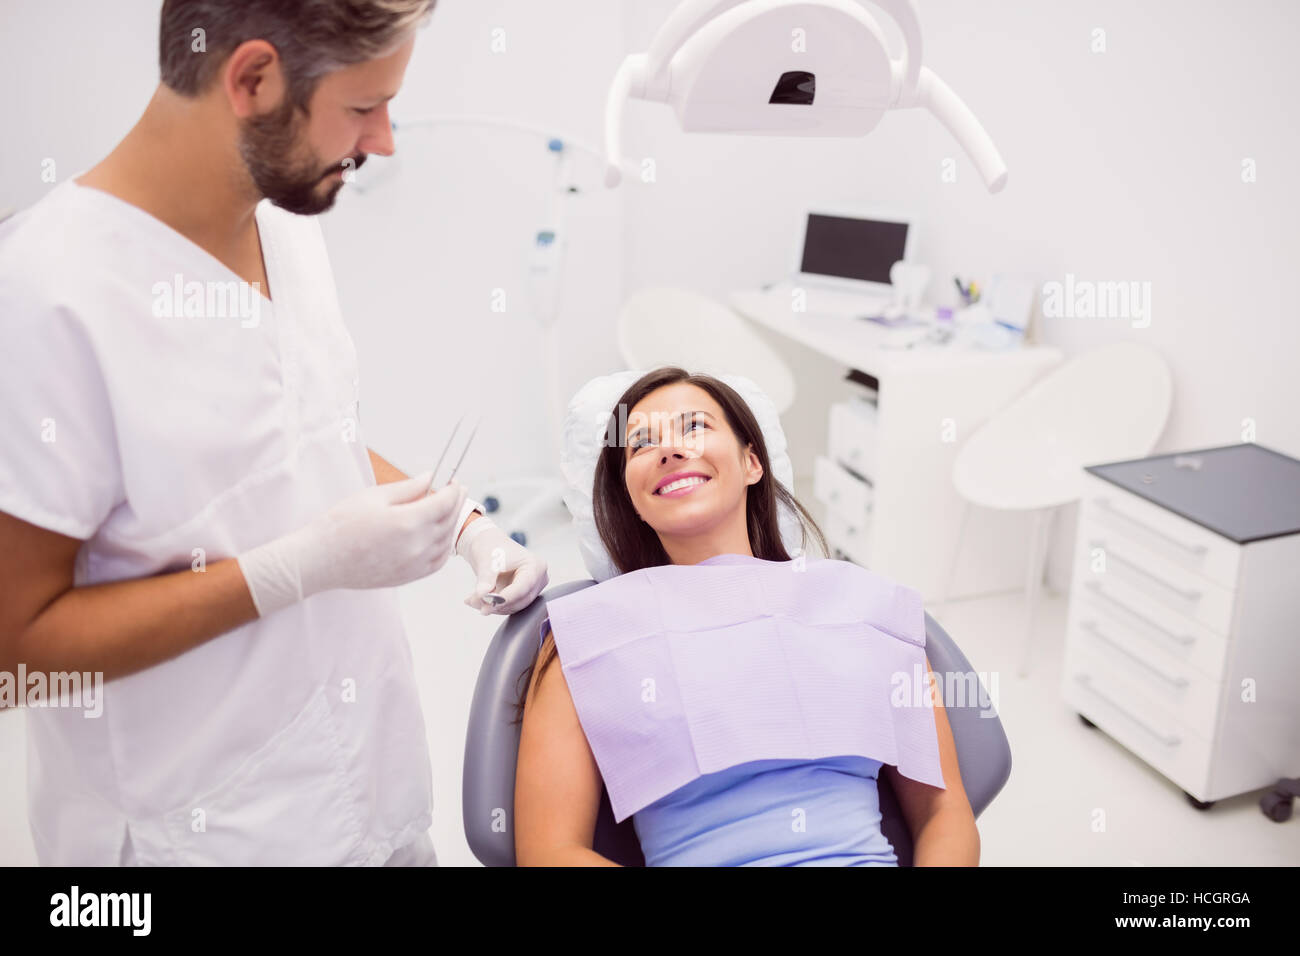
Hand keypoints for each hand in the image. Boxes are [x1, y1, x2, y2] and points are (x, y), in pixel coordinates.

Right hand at [238, 472, 466, 615]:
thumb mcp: (373, 497)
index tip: (453, 480)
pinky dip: (444, 547)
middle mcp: (416, 546)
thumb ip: (408, 487)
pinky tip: (441, 536)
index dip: (453, 489)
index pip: (444, 503)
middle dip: (456, 503)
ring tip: (449, 509)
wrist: (321, 560)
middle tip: (458, 490)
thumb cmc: (341, 525)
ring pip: (446, 542)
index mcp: (407, 522)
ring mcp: (414, 564)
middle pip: (448, 521)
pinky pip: (437, 562)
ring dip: (451, 523)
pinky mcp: (408, 577)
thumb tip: (430, 479)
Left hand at [455, 516, 548, 614]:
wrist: (488, 546)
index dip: (506, 598)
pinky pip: (508, 607)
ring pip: (513, 607)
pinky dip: (492, 606)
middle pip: (520, 600)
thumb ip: (486, 578)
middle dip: (496, 604)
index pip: (523, 587)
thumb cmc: (492, 547)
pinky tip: (477, 600)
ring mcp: (531, 589)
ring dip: (491, 606)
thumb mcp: (487, 560)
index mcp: (535, 566)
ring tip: (472, 599)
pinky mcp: (522, 596)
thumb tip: (482, 594)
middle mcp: (538, 579)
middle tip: (475, 601)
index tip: (489, 604)